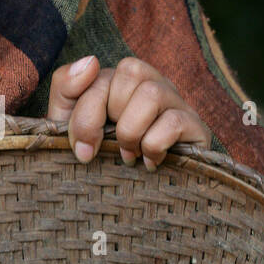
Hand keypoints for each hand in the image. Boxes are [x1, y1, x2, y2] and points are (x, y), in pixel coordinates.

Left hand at [47, 54, 212, 169]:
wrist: (134, 202)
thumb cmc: (101, 158)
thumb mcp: (70, 125)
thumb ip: (66, 88)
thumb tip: (90, 61)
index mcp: (121, 80)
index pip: (99, 74)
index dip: (85, 113)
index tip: (83, 149)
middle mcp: (152, 83)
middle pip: (130, 72)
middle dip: (111, 117)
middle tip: (112, 147)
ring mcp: (177, 103)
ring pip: (152, 92)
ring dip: (131, 130)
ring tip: (129, 156)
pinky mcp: (196, 127)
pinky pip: (174, 121)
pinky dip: (154, 146)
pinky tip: (150, 163)